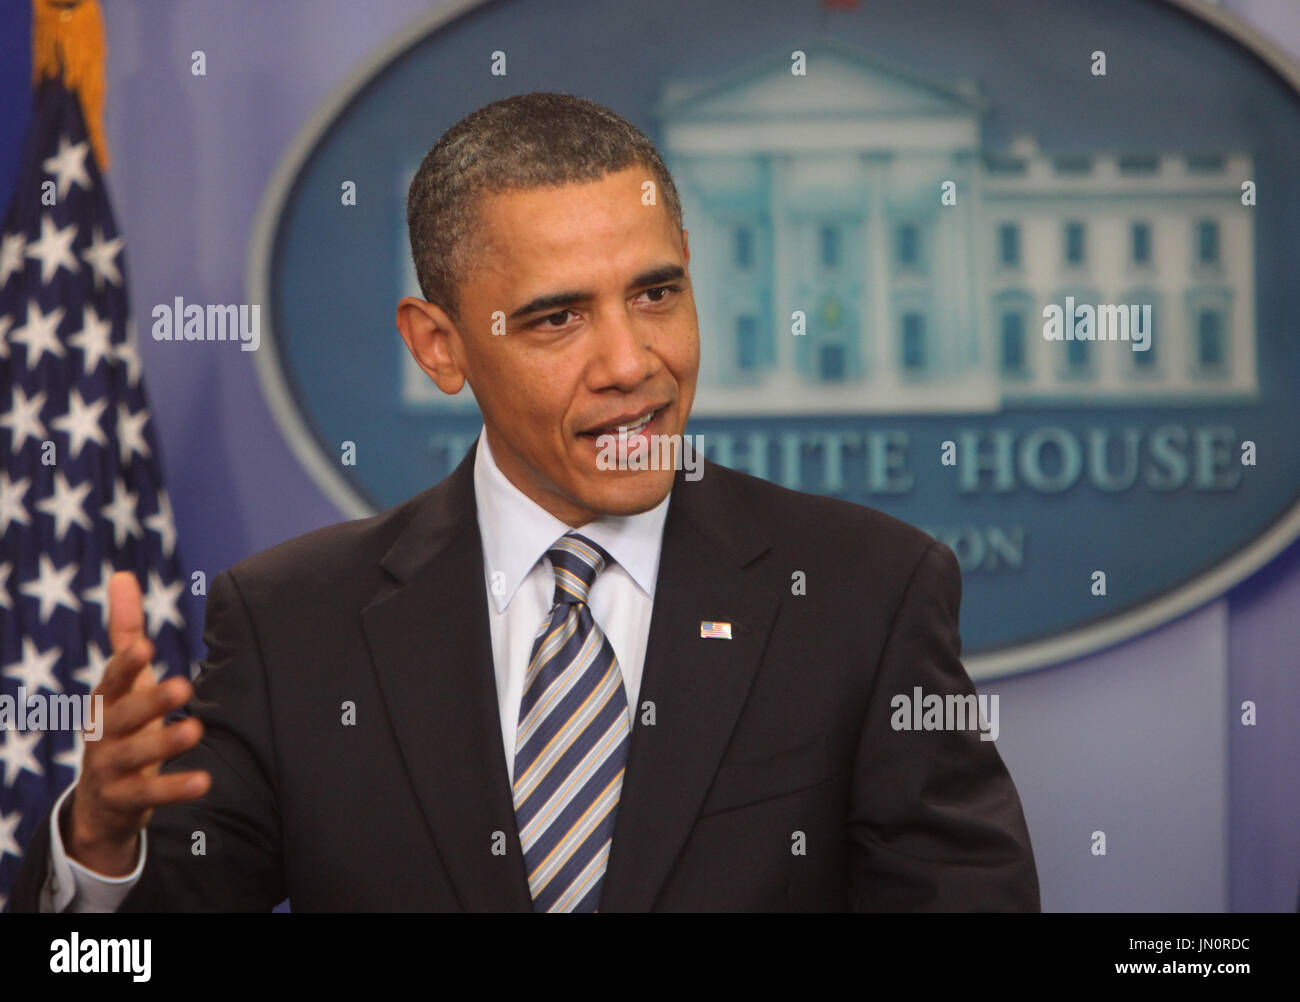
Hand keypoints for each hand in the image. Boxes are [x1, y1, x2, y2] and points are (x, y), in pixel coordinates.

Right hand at [64, 571, 210, 875]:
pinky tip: (204, 781)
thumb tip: (123, 575)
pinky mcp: (126, 799)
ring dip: (163, 743)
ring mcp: (110, 769)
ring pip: (133, 756)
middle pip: (122, 717)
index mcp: (106, 701)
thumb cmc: (121, 724)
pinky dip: (175, 788)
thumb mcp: (123, 680)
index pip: (112, 679)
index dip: (126, 665)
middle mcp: (103, 733)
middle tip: (183, 686)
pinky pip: (150, 795)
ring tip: (197, 730)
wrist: (101, 799)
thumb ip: (125, 632)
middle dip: (149, 702)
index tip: (145, 647)